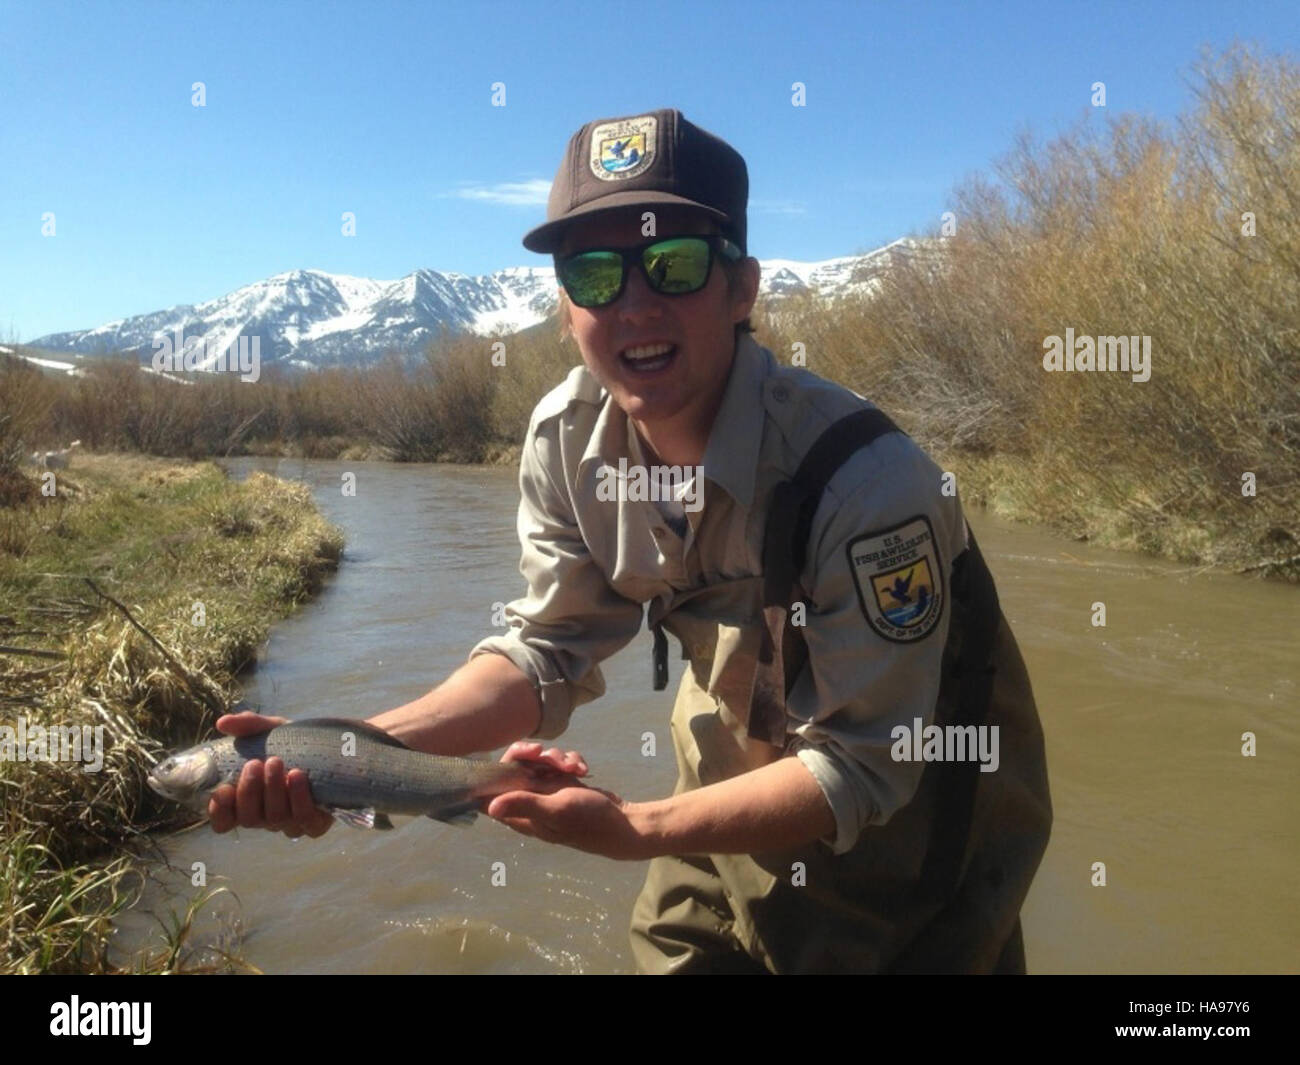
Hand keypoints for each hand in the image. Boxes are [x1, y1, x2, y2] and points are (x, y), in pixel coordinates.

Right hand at [207, 712, 333, 838]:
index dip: (219, 810)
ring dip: (273, 791)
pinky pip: (305, 821)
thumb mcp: (271, 730)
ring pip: (276, 819)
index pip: (224, 820)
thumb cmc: (294, 742)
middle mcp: (266, 816)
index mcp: (248, 800)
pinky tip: (297, 777)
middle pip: (249, 818)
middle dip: (249, 791)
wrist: (336, 745)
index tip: (222, 789)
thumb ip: (247, 726)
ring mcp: (290, 822)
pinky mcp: (316, 823)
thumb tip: (223, 723)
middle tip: (255, 763)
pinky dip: (299, 800)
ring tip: (277, 763)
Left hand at [488, 742, 647, 859]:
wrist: (623, 823)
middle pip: (515, 768)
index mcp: (520, 815)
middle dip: (534, 757)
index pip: (493, 791)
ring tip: (574, 768)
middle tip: (548, 756)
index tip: (517, 758)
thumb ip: (524, 805)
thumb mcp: (556, 811)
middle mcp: (529, 803)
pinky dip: (571, 761)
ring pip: (538, 763)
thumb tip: (489, 807)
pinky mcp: (562, 785)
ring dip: (557, 758)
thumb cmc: (589, 822)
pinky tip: (583, 770)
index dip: (499, 770)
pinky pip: (558, 764)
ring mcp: (546, 793)